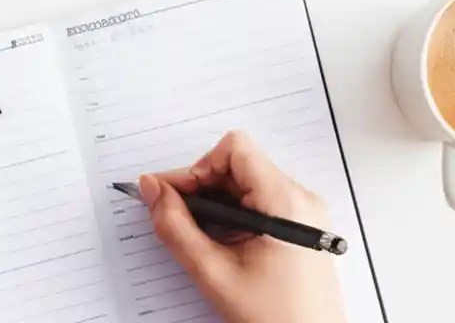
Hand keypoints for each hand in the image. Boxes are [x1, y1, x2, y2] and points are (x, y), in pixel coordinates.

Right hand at [141, 131, 346, 322]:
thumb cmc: (276, 318)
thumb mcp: (214, 272)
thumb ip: (175, 226)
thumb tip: (151, 188)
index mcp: (286, 203)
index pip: (235, 149)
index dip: (198, 167)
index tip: (175, 195)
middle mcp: (301, 199)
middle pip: (237, 165)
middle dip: (201, 187)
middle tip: (175, 217)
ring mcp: (303, 212)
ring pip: (245, 184)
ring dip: (215, 203)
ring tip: (201, 237)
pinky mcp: (299, 225)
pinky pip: (258, 201)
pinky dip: (231, 214)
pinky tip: (221, 243)